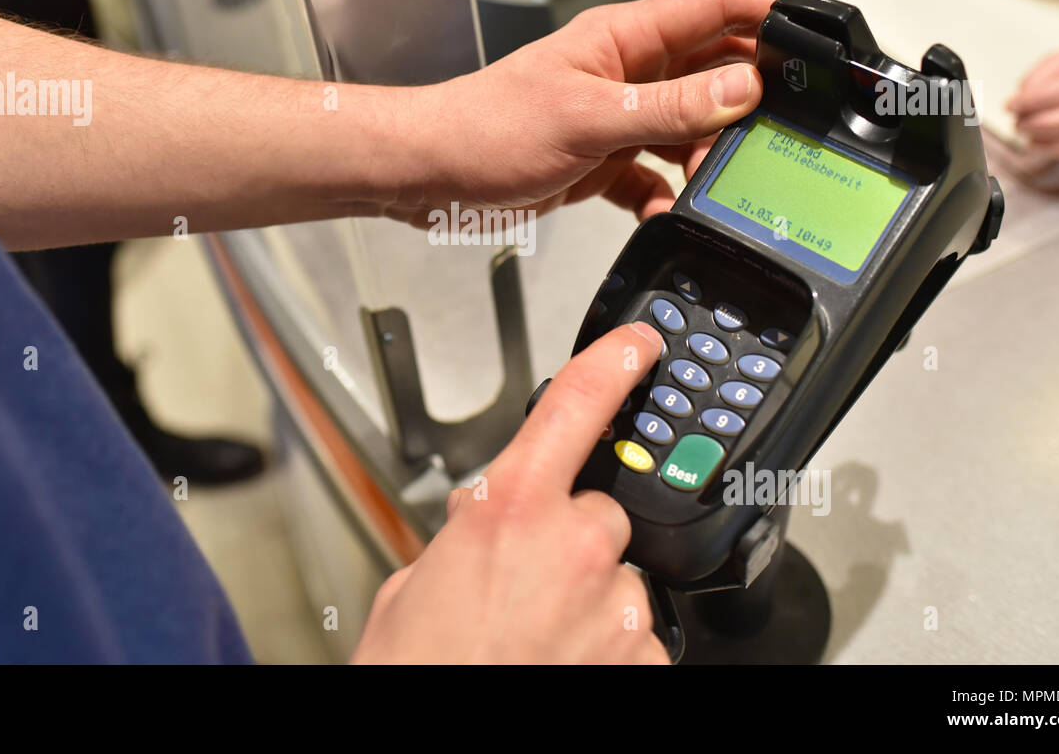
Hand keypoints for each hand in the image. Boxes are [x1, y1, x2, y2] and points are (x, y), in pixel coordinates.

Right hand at [351, 322, 670, 663]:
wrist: (432, 731)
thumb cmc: (416, 670)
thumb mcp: (418, 581)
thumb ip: (472, 535)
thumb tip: (491, 526)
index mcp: (508, 509)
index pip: (574, 406)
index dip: (613, 363)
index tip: (640, 343)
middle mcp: (574, 546)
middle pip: (601, 512)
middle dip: (571, 538)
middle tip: (525, 582)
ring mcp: (615, 604)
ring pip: (618, 575)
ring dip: (588, 597)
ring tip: (535, 636)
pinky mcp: (642, 656)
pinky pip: (635, 630)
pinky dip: (605, 642)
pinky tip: (561, 660)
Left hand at [393, 0, 776, 224]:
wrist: (429, 176)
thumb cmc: (485, 129)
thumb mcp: (586, 119)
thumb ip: (668, 108)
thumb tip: (743, 89)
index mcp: (624, 39)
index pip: (715, 6)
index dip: (769, 14)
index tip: (816, 38)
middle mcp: (627, 72)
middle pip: (714, 70)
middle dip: (751, 98)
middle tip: (779, 132)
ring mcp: (617, 118)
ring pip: (690, 128)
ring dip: (710, 155)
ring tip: (721, 180)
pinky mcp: (603, 162)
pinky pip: (655, 176)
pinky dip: (668, 196)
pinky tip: (672, 212)